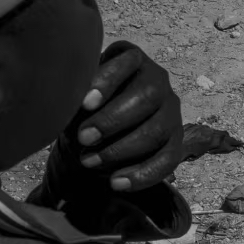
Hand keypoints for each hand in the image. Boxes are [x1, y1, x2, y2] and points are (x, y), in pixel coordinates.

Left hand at [62, 42, 183, 191]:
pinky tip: (115, 183)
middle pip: (148, 96)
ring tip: (88, 162)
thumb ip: (76, 94)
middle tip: (83, 138)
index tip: (84, 102)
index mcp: (133, 60)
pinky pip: (168, 159)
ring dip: (121, 149)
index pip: (128, 62)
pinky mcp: (175, 141)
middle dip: (113, 120)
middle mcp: (159, 81)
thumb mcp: (77, 94)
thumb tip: (68, 103)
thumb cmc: (84, 106)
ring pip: (157, 129)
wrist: (95, 133)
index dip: (108, 81)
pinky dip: (142, 174)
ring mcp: (170, 112)